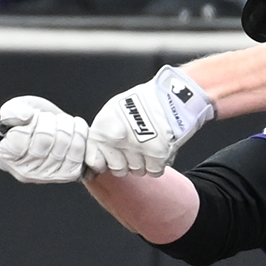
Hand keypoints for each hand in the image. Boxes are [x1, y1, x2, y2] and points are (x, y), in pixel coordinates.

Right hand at [0, 96, 88, 183]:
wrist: (57, 130)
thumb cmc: (34, 121)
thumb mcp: (18, 108)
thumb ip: (13, 109)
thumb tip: (24, 116)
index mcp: (5, 156)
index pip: (18, 139)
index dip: (29, 123)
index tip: (32, 118)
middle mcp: (24, 172)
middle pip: (45, 139)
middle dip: (50, 120)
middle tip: (49, 118)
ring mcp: (47, 176)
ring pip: (65, 143)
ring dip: (67, 124)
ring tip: (61, 123)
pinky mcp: (68, 175)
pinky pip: (80, 150)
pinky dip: (80, 133)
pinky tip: (74, 131)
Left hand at [84, 65, 214, 177]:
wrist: (171, 94)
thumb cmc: (144, 99)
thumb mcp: (113, 110)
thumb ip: (105, 133)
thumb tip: (100, 151)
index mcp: (104, 129)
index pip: (94, 161)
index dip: (104, 161)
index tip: (110, 157)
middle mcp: (117, 141)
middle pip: (118, 169)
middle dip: (126, 162)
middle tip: (134, 148)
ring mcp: (137, 150)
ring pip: (137, 171)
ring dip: (143, 162)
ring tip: (149, 145)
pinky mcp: (157, 155)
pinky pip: (154, 171)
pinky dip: (158, 164)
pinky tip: (158, 149)